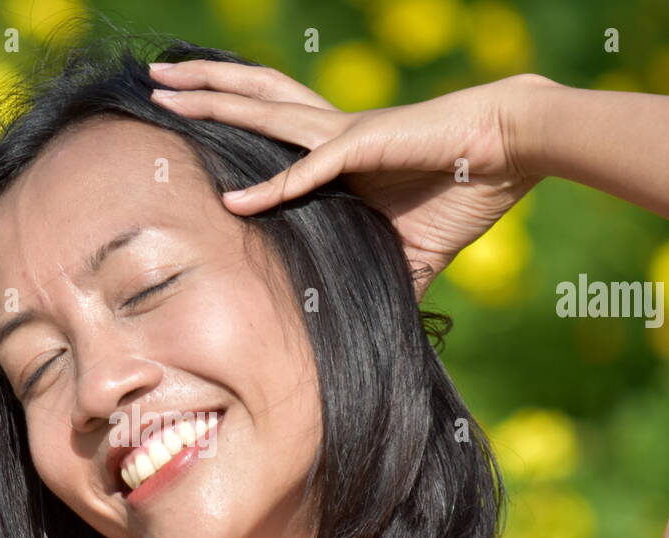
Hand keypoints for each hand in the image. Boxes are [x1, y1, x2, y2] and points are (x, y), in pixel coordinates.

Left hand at [148, 62, 550, 299]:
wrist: (511, 152)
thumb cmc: (465, 190)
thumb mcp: (411, 250)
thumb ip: (383, 278)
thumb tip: (375, 325)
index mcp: (336, 154)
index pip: (270, 136)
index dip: (230, 122)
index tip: (189, 123)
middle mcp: (330, 137)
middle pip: (252, 104)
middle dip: (202, 91)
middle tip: (157, 81)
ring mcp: (344, 138)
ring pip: (264, 114)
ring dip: (214, 102)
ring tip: (168, 88)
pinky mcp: (368, 147)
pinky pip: (312, 170)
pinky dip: (276, 188)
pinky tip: (236, 200)